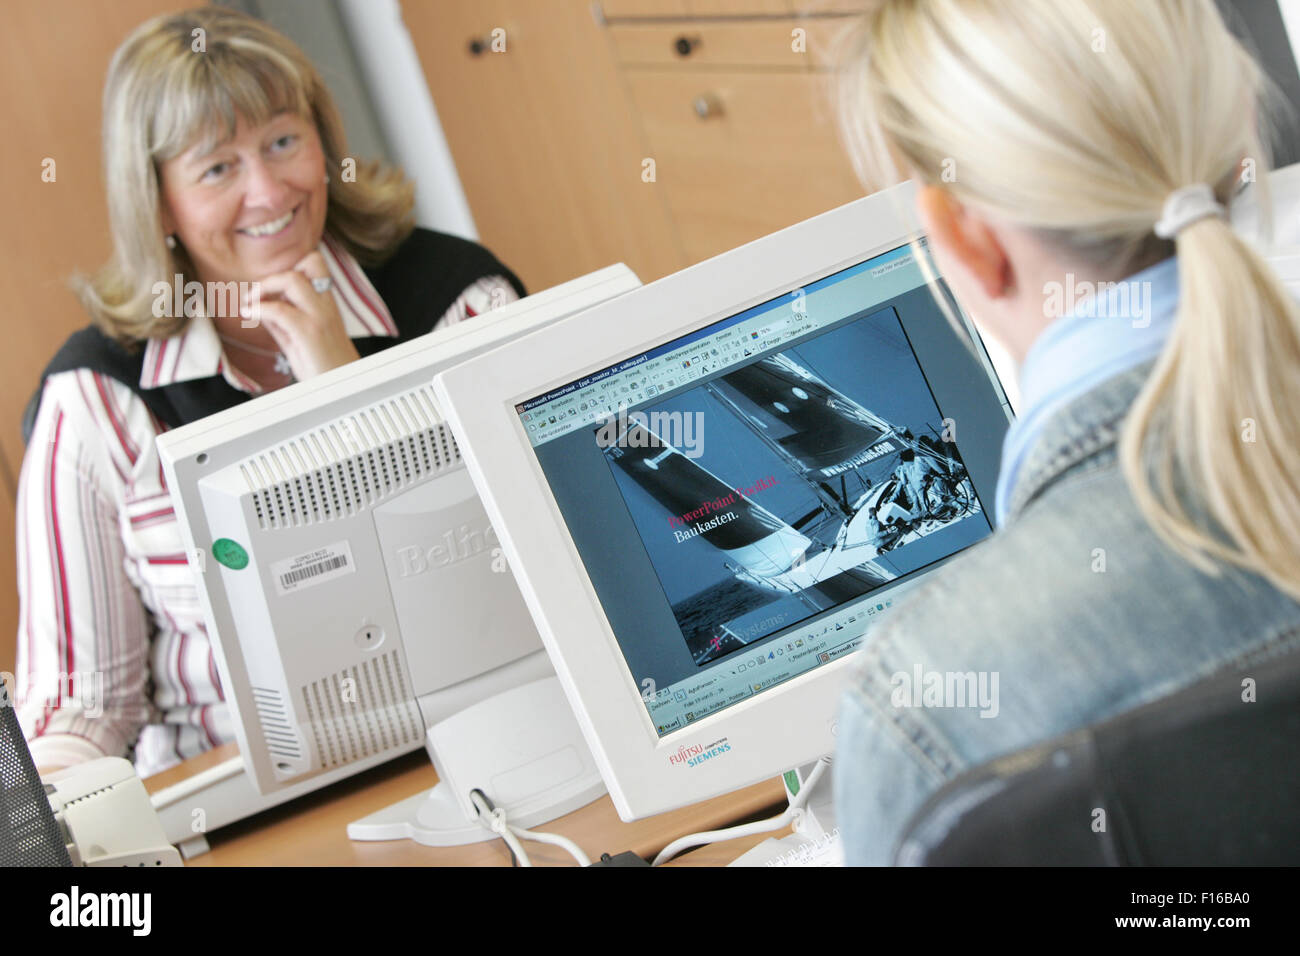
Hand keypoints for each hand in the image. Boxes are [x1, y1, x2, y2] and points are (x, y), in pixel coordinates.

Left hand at [240, 250, 359, 379]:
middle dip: (276, 273)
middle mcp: (326, 305)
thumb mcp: (301, 339)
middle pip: (309, 262)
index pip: (316, 264)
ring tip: (252, 303)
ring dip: (265, 287)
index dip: (293, 267)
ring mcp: (319, 317)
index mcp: (328, 304)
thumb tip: (260, 307)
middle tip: (258, 293)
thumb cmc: (325, 368)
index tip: (272, 287)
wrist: (344, 389)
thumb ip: (283, 321)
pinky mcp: (309, 332)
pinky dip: (259, 309)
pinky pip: (279, 310)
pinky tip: (250, 315)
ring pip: (292, 280)